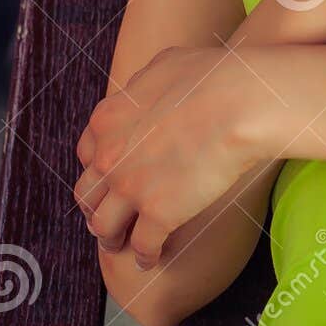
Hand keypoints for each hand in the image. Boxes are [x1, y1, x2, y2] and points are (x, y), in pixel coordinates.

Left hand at [73, 46, 273, 269]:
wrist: (238, 101)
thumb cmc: (212, 76)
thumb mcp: (165, 65)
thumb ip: (144, 81)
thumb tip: (143, 86)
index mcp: (107, 120)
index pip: (87, 154)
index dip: (96, 170)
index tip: (107, 178)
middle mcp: (110, 157)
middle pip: (88, 194)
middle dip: (94, 208)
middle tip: (106, 217)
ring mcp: (130, 188)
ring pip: (104, 226)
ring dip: (111, 237)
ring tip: (121, 245)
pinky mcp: (158, 214)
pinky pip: (143, 245)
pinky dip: (144, 256)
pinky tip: (150, 260)